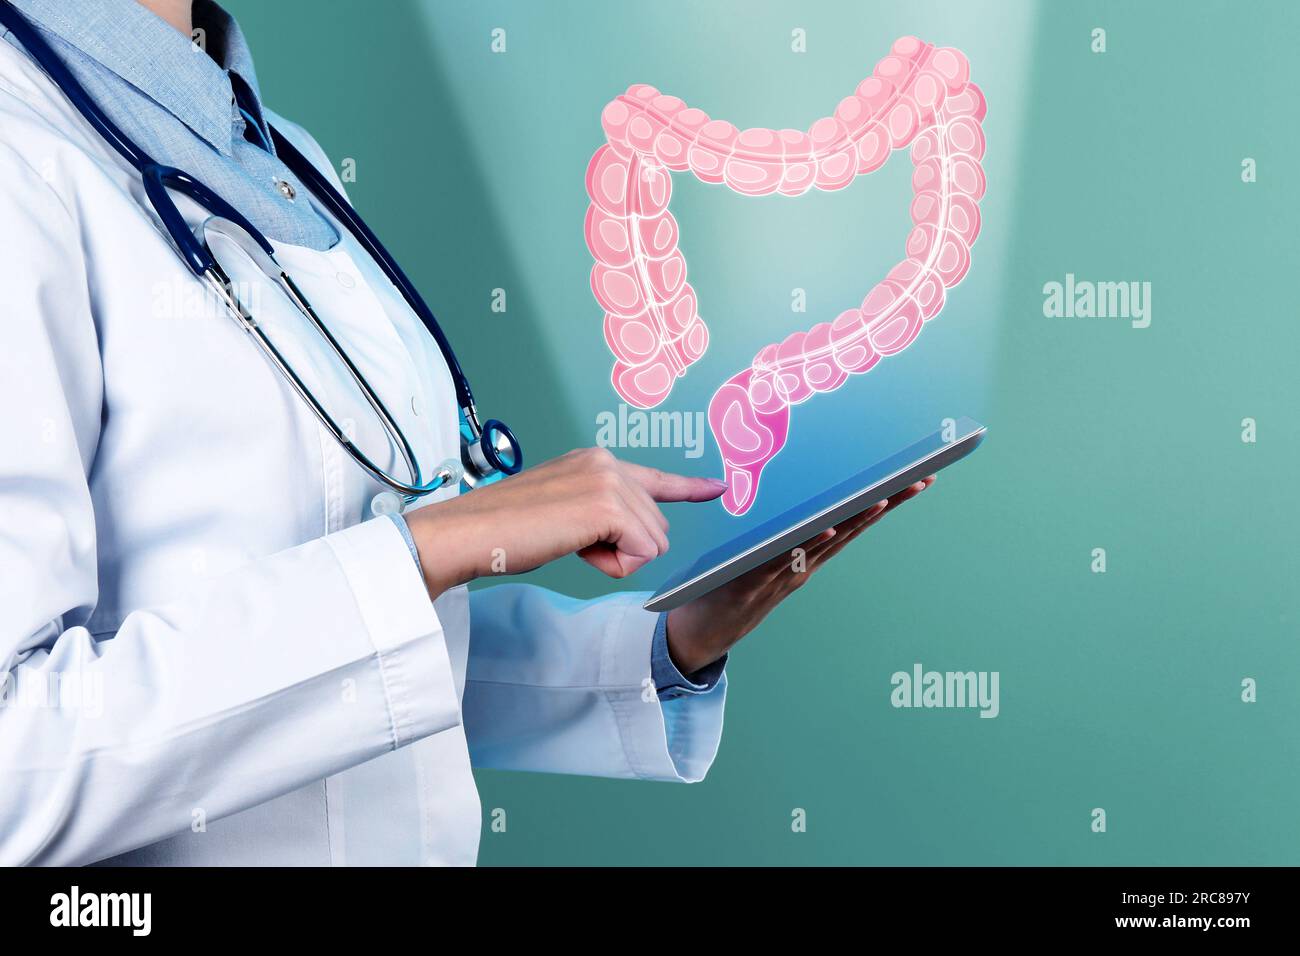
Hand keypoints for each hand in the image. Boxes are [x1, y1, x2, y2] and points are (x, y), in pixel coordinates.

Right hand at [404, 447, 725, 598]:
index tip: (718, 487)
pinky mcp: (608, 506)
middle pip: (656, 524)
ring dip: (616, 558)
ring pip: (653, 541)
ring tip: (569, 544)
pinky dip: (614, 565)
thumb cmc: (505, 531)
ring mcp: (609, 481)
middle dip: (624, 547)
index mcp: (595, 460)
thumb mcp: (561, 511)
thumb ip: (598, 512)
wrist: (470, 534)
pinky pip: (642, 552)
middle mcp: (606, 462)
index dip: (689, 487)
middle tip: (573, 543)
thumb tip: (632, 536)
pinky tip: (579, 552)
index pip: (654, 477)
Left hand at [664, 476, 935, 673]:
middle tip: (915, 481)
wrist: (700, 634)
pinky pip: (783, 560)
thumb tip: (802, 496)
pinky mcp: (754, 583)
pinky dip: (806, 546)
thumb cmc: (728, 591)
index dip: (881, 501)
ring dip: (852, 522)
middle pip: (849, 529)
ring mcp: (781, 576)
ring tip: (880, 499)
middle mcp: (801, 565)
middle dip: (883, 505)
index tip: (912, 479)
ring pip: (823, 544)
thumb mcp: (761, 558)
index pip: (849, 522)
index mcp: (804, 556)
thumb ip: (781, 533)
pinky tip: (826, 530)